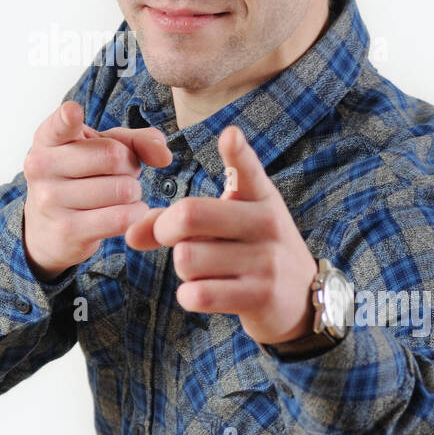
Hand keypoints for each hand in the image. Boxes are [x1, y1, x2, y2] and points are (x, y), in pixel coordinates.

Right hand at [22, 100, 173, 280]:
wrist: (46, 228)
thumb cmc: (80, 177)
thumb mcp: (100, 148)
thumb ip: (136, 140)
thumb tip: (164, 156)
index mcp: (47, 139)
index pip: (60, 124)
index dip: (69, 117)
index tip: (73, 112)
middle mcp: (42, 166)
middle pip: (113, 156)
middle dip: (130, 165)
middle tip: (120, 174)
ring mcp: (50, 200)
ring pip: (123, 189)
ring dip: (133, 193)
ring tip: (118, 195)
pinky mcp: (67, 231)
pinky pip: (122, 218)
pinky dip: (135, 214)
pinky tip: (126, 212)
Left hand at [124, 124, 317, 346]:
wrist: (304, 298)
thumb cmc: (252, 250)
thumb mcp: (230, 225)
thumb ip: (180, 219)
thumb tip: (130, 234)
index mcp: (261, 198)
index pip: (248, 170)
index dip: (238, 152)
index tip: (230, 136)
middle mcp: (266, 224)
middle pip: (190, 215)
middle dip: (164, 228)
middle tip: (169, 236)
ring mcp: (266, 261)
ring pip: (187, 258)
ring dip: (183, 267)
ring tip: (204, 269)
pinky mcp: (260, 296)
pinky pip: (198, 294)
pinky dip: (189, 296)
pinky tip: (204, 292)